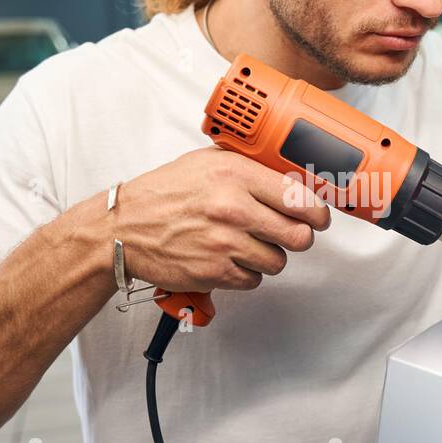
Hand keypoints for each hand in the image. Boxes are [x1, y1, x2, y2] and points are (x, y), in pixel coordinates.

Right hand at [110, 147, 330, 293]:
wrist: (123, 228)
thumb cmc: (165, 194)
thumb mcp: (208, 163)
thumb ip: (251, 169)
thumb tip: (294, 180)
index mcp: (235, 175)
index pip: (300, 198)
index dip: (317, 212)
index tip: (318, 217)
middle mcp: (233, 208)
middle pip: (299, 236)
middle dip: (299, 237)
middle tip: (289, 233)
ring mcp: (225, 243)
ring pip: (279, 261)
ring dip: (270, 255)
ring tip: (248, 243)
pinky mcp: (215, 272)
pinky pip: (254, 280)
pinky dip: (247, 273)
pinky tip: (229, 257)